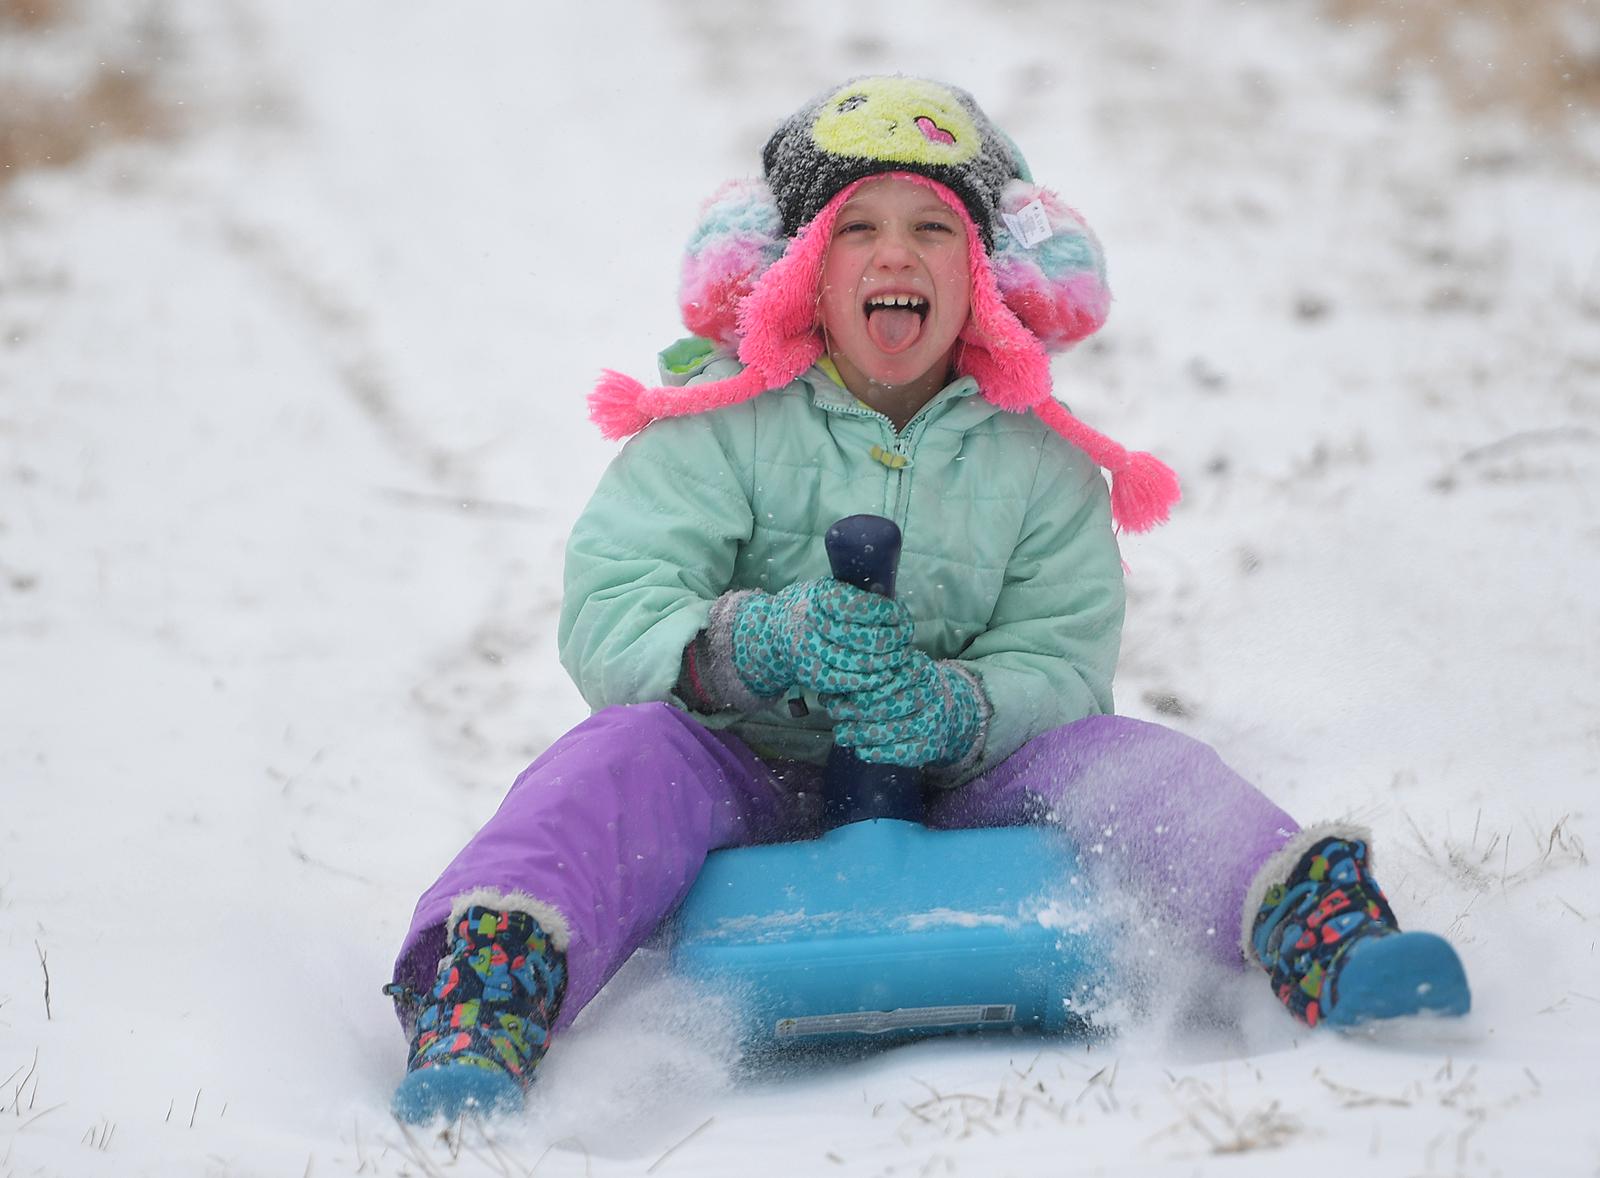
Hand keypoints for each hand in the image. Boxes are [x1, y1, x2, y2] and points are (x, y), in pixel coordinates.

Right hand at [730, 578, 912, 697]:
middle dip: (892, 638)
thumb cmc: (810, 607)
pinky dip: (871, 680)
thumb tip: (890, 597)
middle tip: (906, 636)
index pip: (858, 607)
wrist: (773, 634)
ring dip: (887, 660)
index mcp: (818, 598)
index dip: (885, 612)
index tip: (900, 614)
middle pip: (862, 637)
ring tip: (901, 654)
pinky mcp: (812, 675)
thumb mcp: (827, 589)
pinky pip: (847, 682)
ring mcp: (810, 653)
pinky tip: (885, 673)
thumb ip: (855, 593)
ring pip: (858, 662)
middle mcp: (811, 625)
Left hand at [824, 653, 985, 767]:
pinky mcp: (925, 749)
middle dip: (851, 710)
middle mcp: (927, 697)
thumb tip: (835, 677)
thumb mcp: (901, 669)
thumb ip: (875, 670)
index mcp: (919, 671)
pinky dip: (873, 752)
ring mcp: (928, 725)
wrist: (949, 715)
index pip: (881, 680)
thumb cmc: (913, 689)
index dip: (855, 688)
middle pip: (880, 706)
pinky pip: (894, 753)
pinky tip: (860, 748)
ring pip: (884, 731)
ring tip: (841, 733)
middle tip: (833, 711)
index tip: (836, 690)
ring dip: (856, 734)